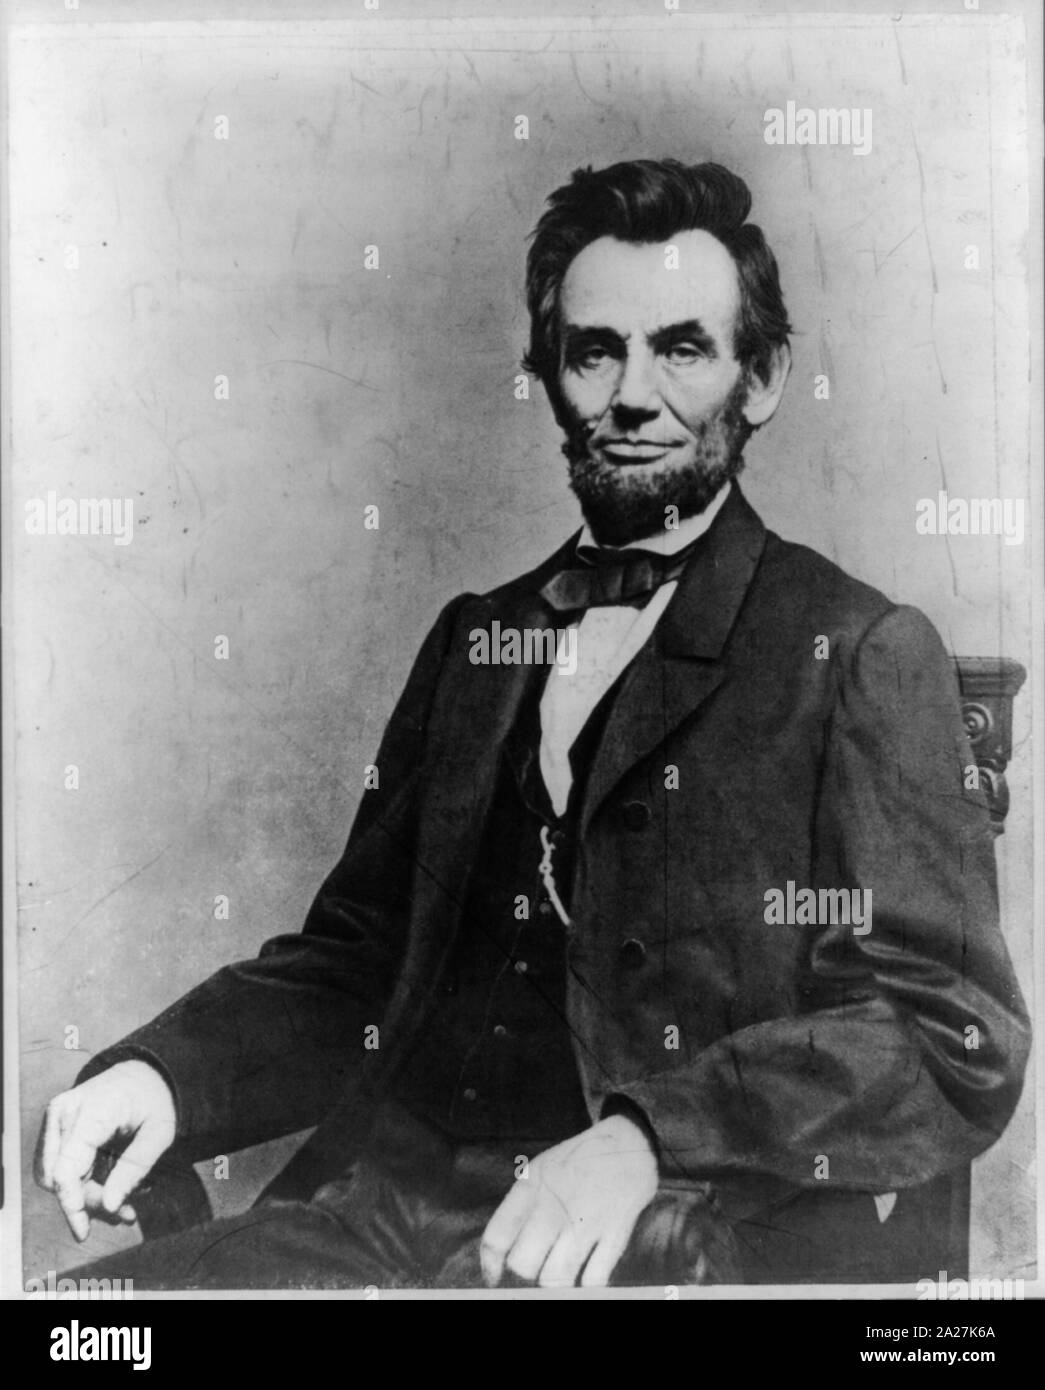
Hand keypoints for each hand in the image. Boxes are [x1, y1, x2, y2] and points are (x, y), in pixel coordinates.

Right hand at [35, 1060, 176, 1241]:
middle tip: (126, 1212)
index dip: (72, 1205)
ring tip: (124, 1205)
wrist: (143, 1072)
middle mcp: (64, 1112)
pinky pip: (57, 1166)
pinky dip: (80, 1184)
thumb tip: (110, 1207)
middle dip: (88, 1202)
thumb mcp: (160, 1134)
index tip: (84, 1232)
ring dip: (84, 1197)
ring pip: (54, 1177)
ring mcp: (55, 1117)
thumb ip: (135, 1170)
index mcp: (91, 1111)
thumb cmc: (155, 1101)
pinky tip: (110, 1190)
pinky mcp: (54, 1126)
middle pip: (58, 1178)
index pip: (66, 1170)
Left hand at [480, 1114, 658, 1287]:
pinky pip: (593, 1280)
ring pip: (554, 1278)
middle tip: (537, 1266)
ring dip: (554, 1283)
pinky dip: (587, 1284)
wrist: (628, 1143)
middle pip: (522, 1265)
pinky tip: (586, 1274)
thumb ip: (516, 1209)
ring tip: (559, 1272)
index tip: (495, 1277)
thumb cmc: (578, 1162)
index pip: (496, 1237)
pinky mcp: (615, 1235)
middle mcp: (554, 1206)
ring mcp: (585, 1222)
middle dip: (527, 1272)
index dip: (490, 1265)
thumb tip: (496, 1259)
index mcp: (530, 1187)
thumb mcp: (539, 1171)